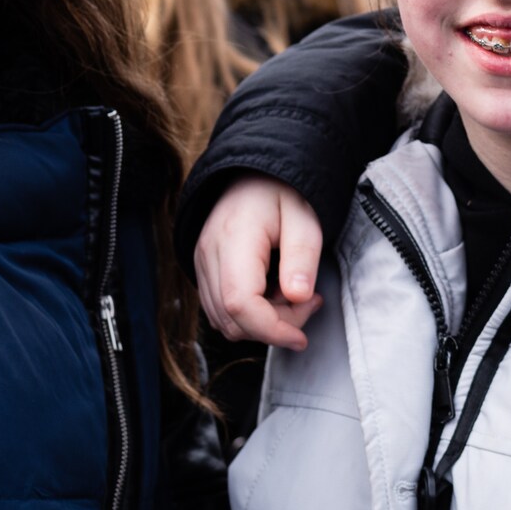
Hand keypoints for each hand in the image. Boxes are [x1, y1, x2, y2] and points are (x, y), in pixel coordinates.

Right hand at [195, 177, 324, 348]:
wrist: (252, 171)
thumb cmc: (281, 191)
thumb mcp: (304, 218)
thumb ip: (302, 257)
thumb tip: (298, 297)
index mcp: (234, 240)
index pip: (240, 304)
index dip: (271, 330)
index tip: (301, 338)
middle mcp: (209, 255)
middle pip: (232, 320)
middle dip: (275, 325)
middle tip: (308, 300)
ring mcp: (201, 264)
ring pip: (224, 321)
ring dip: (262, 321)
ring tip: (291, 292)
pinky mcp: (205, 270)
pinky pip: (220, 310)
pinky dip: (249, 314)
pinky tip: (272, 292)